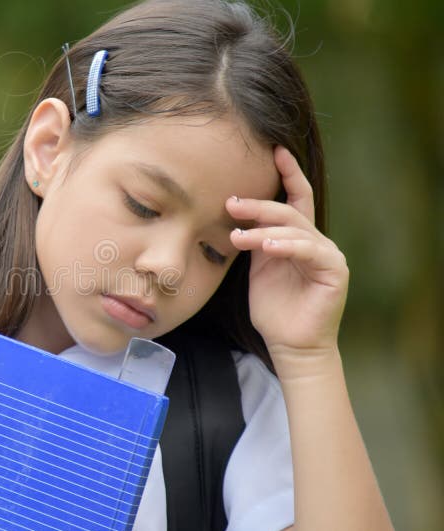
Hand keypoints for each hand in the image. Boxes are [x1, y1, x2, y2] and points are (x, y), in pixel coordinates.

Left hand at [226, 146, 348, 370]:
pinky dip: (286, 245)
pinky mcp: (334, 271)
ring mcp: (327, 255)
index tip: (275, 150)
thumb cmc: (273, 308)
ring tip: (237, 235)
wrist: (290, 344)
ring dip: (263, 229)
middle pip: (290, 211)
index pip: (296, 198)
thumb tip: (237, 212)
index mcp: (298, 238)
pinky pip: (309, 250)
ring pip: (296, 229)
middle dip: (259, 204)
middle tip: (231, 202)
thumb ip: (255, 239)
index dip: (288, 173)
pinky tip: (266, 246)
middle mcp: (316, 241)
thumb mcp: (258, 267)